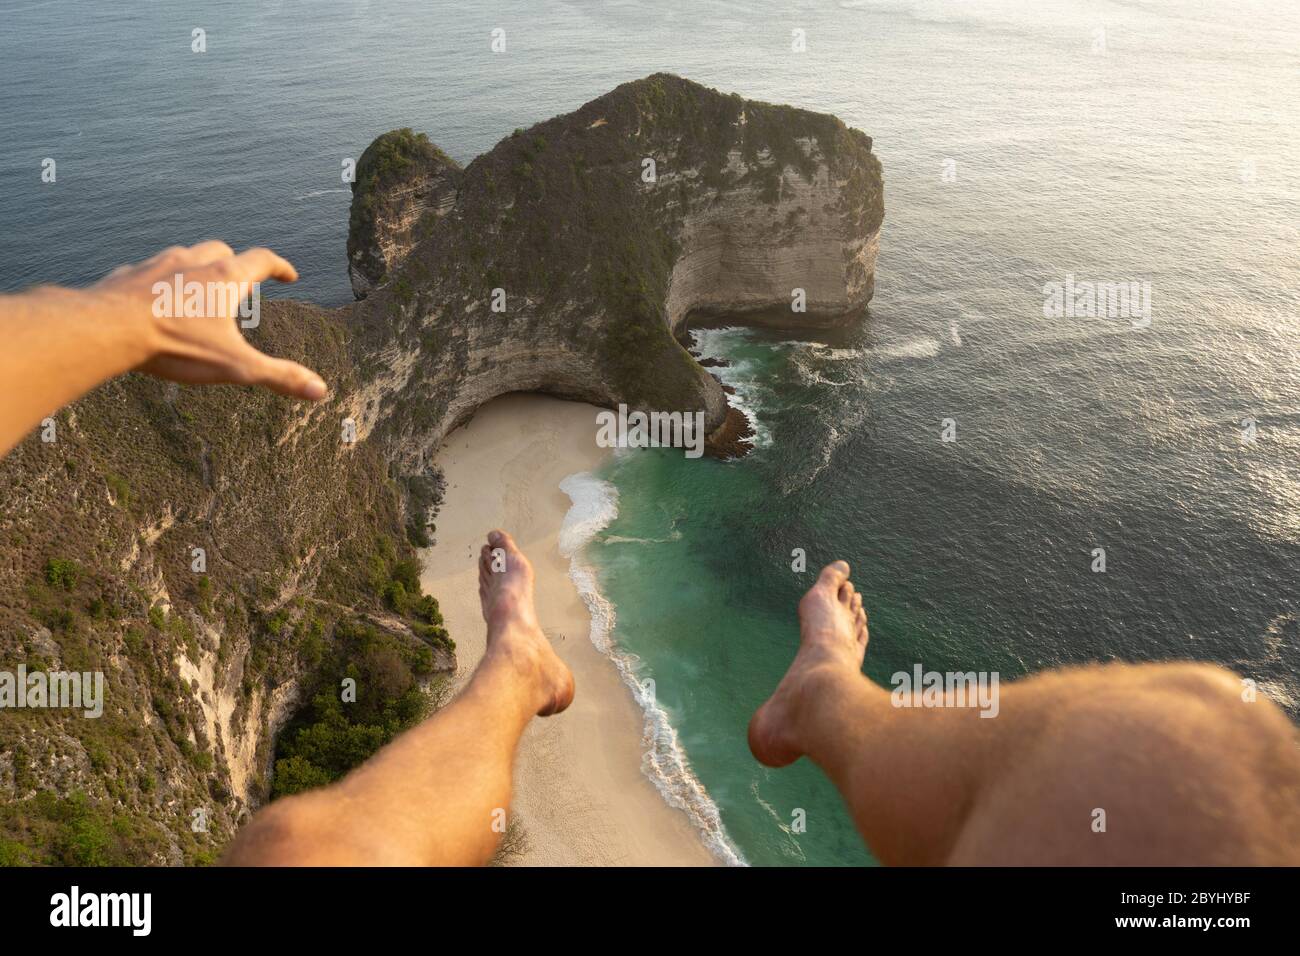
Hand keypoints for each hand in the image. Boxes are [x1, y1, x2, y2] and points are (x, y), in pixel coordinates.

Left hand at [91, 241, 326, 399]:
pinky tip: (153, 298)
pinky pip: (146, 271)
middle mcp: (193, 263)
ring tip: (197, 288)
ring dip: (196, 266)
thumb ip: (279, 376)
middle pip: (222, 251)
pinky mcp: (127, 275)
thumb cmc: (175, 345)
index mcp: (225, 279)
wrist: (107, 328)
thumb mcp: (235, 367)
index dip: (279, 266)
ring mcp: (157, 265)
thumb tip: (321, 391)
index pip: (262, 260)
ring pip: (183, 255)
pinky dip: (158, 280)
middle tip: (240, 281)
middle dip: (235, 263)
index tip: (289, 274)